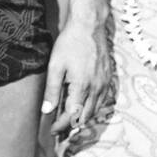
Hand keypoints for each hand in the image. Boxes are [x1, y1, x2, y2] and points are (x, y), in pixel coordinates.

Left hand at [44, 12, 112, 135]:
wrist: (89, 27)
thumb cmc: (69, 43)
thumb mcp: (55, 65)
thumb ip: (52, 89)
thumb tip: (47, 110)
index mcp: (82, 87)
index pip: (72, 116)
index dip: (61, 126)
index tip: (52, 130)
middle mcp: (96, 89)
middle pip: (85, 117)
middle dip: (71, 125)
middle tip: (58, 127)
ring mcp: (105, 84)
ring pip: (95, 110)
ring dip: (82, 117)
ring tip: (68, 119)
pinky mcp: (109, 79)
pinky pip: (102, 100)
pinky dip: (92, 107)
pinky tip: (82, 105)